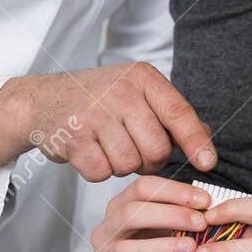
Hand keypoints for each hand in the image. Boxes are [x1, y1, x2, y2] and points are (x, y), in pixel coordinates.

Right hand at [0, 62, 215, 181]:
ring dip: (123, 166)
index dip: (196, 142)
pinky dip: (98, 171)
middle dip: (150, 161)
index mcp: (143, 78)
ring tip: (108, 147)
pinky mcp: (73, 137)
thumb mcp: (137, 93)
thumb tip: (206, 140)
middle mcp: (120, 92)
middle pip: (157, 150)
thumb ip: (171, 114)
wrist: (42, 100)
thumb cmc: (98, 100)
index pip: (179, 113)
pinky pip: (101, 173)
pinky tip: (90, 152)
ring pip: (130, 165)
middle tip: (134, 150)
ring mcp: (95, 114)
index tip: (208, 163)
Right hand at [91, 176, 215, 251]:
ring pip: (126, 250)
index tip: (204, 200)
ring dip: (163, 247)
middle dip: (170, 215)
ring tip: (192, 247)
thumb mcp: (161, 229)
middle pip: (131, 213)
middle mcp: (107, 233)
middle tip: (201, 223)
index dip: (175, 191)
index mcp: (119, 209)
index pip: (142, 188)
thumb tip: (209, 204)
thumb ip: (179, 215)